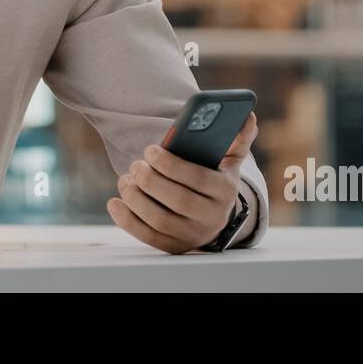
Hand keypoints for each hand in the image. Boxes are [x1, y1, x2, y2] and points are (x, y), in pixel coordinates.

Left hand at [106, 112, 257, 253]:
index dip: (170, 164)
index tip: (150, 149)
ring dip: (136, 198)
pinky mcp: (174, 246)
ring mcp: (193, 235)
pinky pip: (147, 236)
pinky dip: (127, 220)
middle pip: (177, 200)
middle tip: (136, 164)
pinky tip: (115, 202)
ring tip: (126, 179)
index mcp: (226, 191)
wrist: (212, 213)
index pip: (198, 178)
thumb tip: (247, 117)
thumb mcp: (229, 159)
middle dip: (150, 180)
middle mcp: (213, 217)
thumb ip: (237, 138)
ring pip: (160, 220)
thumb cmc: (214, 177)